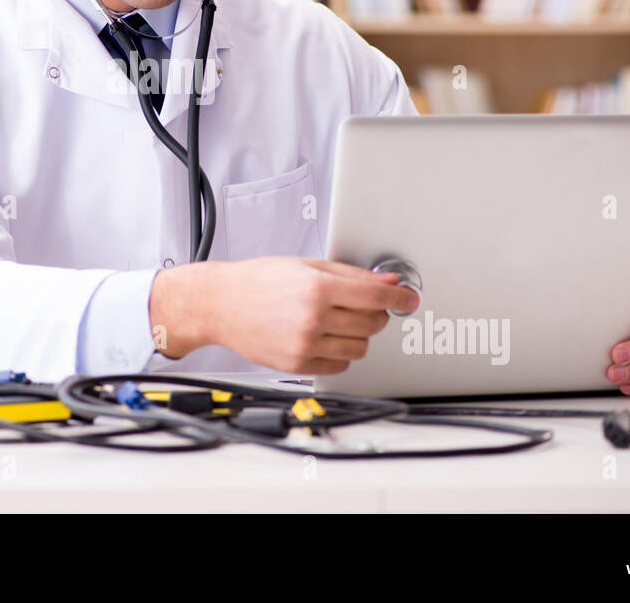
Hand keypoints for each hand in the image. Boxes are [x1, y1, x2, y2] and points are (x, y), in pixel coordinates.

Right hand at [150, 256, 418, 374]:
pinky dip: (341, 352)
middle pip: (372, 323)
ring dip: (359, 334)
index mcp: (316, 288)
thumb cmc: (258, 281)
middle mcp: (312, 318)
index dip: (398, 296)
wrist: (221, 304)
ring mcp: (305, 344)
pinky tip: (326, 336)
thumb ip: (349, 274)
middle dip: (377, 313)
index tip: (408, 298)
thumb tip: (385, 280)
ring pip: (360, 347)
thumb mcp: (306, 265)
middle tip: (366, 305)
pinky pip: (340, 364)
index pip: (374, 295)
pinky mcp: (298, 364)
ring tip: (339, 320)